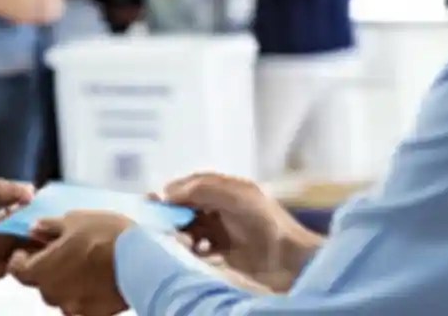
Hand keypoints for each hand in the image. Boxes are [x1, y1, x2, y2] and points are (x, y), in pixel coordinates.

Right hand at [0, 177, 33, 278]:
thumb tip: (29, 190)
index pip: (34, 236)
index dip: (44, 213)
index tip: (39, 195)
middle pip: (35, 242)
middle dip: (38, 216)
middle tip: (26, 195)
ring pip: (28, 244)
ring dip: (28, 221)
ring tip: (10, 202)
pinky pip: (19, 247)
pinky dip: (18, 228)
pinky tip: (3, 212)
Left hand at [8, 211, 132, 315]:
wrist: (145, 261)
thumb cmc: (108, 236)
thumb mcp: (76, 220)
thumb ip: (50, 226)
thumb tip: (35, 228)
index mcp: (44, 269)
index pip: (18, 270)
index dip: (21, 259)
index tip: (29, 249)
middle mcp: (55, 293)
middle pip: (41, 283)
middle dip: (47, 269)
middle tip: (62, 253)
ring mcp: (75, 307)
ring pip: (61, 295)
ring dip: (66, 282)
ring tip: (84, 264)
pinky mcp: (95, 314)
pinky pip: (81, 304)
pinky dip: (85, 293)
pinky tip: (98, 278)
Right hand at [162, 173, 321, 292]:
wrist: (291, 261)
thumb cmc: (268, 224)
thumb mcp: (236, 196)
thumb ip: (203, 188)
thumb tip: (168, 191)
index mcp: (228, 189)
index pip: (192, 184)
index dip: (174, 190)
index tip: (157, 199)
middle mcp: (223, 208)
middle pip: (188, 206)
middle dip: (172, 212)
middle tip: (158, 221)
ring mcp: (223, 231)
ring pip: (190, 228)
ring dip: (181, 232)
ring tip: (181, 238)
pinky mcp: (223, 254)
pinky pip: (197, 248)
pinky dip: (192, 248)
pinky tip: (196, 250)